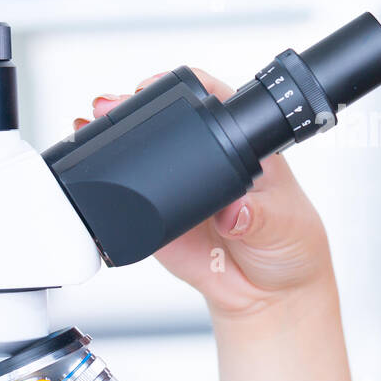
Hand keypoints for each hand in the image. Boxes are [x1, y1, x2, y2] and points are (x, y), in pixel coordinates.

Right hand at [75, 68, 334, 319]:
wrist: (268, 295)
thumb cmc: (289, 244)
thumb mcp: (283, 224)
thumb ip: (259, 217)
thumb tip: (235, 211)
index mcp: (244, 145)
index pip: (214, 99)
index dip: (186, 85)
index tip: (159, 85)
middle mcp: (208, 159)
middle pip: (166, 119)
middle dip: (132, 105)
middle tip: (113, 106)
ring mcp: (178, 187)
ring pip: (139, 153)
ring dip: (110, 137)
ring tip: (91, 129)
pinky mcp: (156, 219)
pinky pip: (125, 201)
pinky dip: (105, 188)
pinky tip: (94, 176)